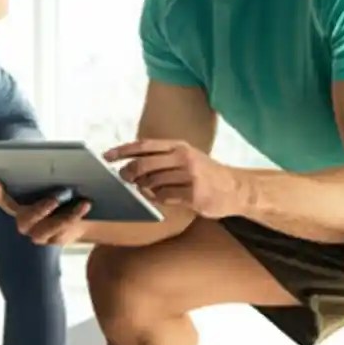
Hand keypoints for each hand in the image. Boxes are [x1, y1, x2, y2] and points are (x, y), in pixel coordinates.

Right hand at [0, 179, 90, 245]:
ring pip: (45, 230)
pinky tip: (86, 205)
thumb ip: (48, 173)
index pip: (2, 200)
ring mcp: (39, 234)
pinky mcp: (55, 239)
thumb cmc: (59, 194)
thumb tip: (59, 158)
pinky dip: (76, 216)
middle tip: (54, 200)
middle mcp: (24, 222)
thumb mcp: (53, 183)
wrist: (77, 215)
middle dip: (39, 210)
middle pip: (25, 219)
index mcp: (17, 205)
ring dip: (63, 218)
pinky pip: (64, 231)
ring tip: (80, 203)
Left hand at [105, 139, 242, 218]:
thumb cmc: (205, 173)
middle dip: (128, 173)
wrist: (237, 188)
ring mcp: (189, 176)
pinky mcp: (194, 194)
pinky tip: (162, 197)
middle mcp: (183, 158)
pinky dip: (158, 198)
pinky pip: (165, 197)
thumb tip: (129, 165)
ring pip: (152, 182)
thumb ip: (161, 158)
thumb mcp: (186, 157)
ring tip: (146, 189)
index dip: (122, 150)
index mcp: (179, 146)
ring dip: (143, 188)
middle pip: (143, 164)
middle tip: (123, 179)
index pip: (143, 145)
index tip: (106, 156)